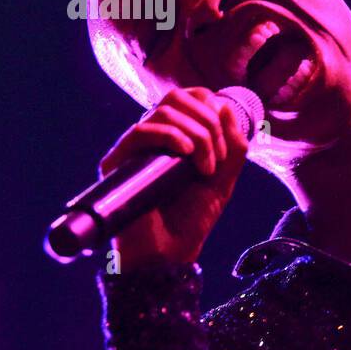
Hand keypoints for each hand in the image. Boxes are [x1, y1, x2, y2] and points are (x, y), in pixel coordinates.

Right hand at [99, 87, 249, 269]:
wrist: (170, 253)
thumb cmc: (192, 219)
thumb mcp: (224, 178)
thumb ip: (233, 146)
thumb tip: (225, 107)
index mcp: (177, 135)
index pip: (192, 96)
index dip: (214, 109)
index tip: (227, 147)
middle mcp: (153, 137)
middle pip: (178, 97)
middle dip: (209, 123)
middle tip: (218, 160)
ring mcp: (135, 148)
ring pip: (163, 110)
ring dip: (197, 135)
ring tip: (205, 168)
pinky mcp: (118, 163)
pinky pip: (140, 131)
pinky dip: (170, 136)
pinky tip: (186, 155)